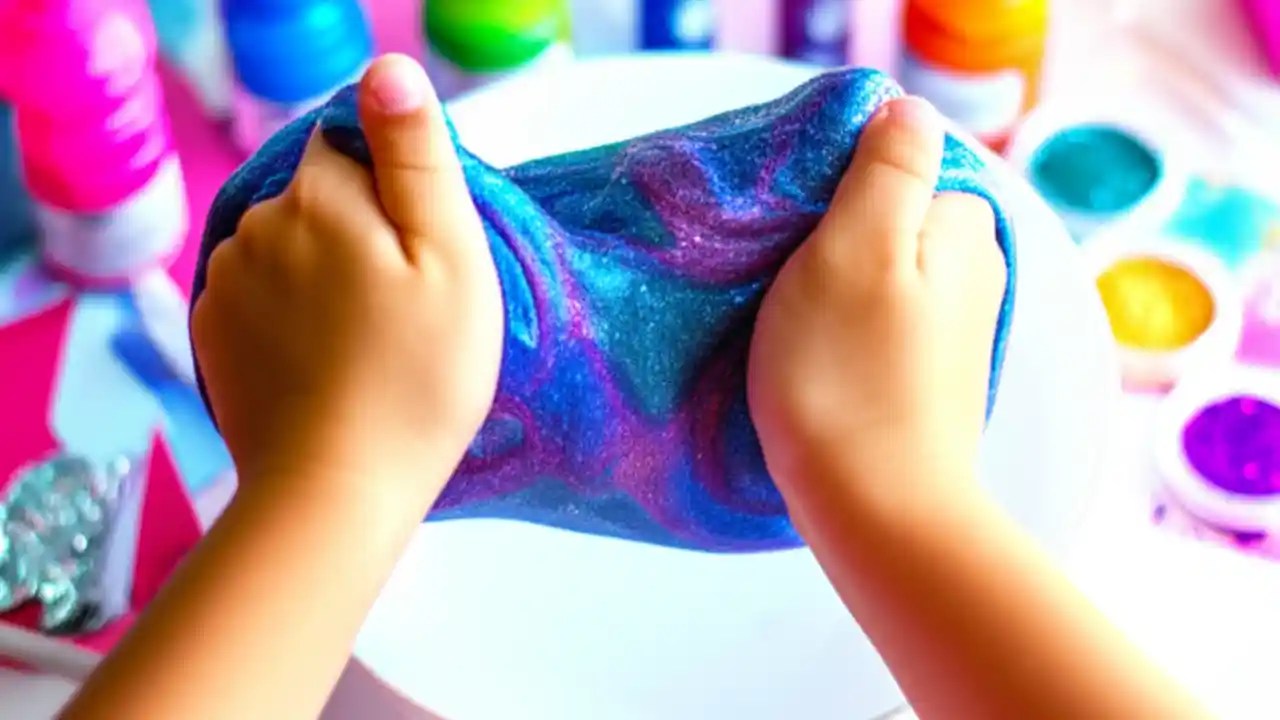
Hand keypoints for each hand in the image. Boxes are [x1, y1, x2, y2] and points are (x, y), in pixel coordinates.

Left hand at [192, 54, 503, 509]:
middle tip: (404, 307)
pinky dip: (291, 313)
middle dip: (359, 231)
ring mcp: (225, 280)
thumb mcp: (451, 258)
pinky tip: (324, 362)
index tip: (420, 256)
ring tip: (365, 342)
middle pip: (319, 195)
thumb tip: (387, 69)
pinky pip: (262, 292)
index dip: (395, 191)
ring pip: (289, 245)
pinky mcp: (212, 330)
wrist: (337, 489)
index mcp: (318, 196)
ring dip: (323, 273)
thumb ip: (416, 155)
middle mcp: (256, 223)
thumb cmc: (418, 377)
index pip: (352, 144)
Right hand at [747, 96, 1005, 521]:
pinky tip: (819, 361)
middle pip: (896, 222)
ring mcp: (957, 337)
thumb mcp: (859, 245)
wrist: (876, 512)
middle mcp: (978, 278)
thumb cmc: (851, 373)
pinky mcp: (932, 384)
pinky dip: (851, 332)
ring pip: (888, 277)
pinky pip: (884, 327)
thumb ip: (890, 167)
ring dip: (841, 288)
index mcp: (966, 231)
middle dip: (845, 236)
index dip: (846, 184)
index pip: (906, 166)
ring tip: (795, 323)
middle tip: (787, 276)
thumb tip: (910, 109)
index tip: (799, 225)